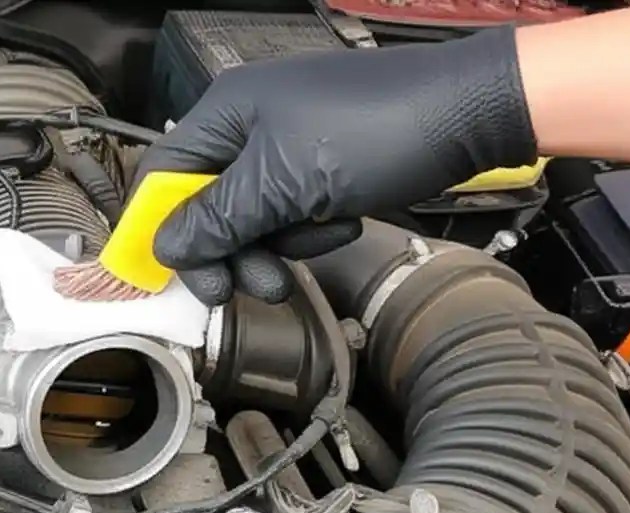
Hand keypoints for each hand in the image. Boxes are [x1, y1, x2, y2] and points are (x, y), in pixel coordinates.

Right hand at [140, 26, 537, 305]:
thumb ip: (218, 219)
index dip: (160, 229)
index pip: (164, 174)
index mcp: (227, 111)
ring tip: (320, 238)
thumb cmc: (379, 130)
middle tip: (254, 283)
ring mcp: (290, 146)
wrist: (469, 116)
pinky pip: (296, 213)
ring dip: (280, 243)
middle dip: (232, 250)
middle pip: (208, 206)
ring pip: (255, 218)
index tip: (172, 277)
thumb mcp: (284, 183)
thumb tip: (166, 246)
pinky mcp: (325, 167)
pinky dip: (315, 228)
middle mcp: (250, 125)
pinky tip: (344, 221)